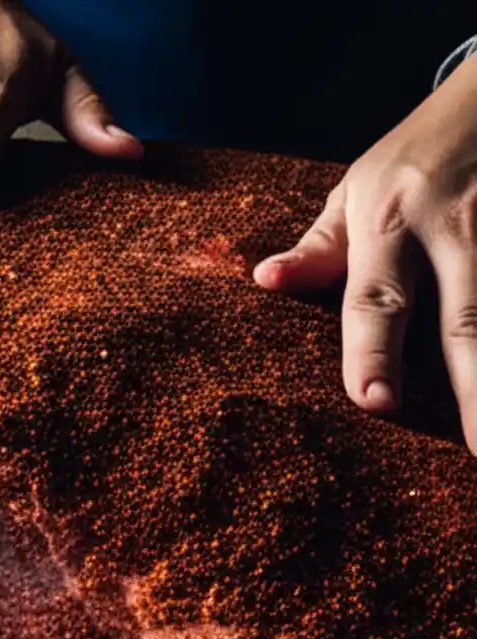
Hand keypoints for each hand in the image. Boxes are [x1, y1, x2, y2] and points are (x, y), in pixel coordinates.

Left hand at [254, 55, 476, 451]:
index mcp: (389, 220)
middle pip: (468, 320)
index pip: (376, 298)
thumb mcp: (359, 186)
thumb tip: (264, 281)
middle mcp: (455, 225)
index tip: (373, 403)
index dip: (372, 351)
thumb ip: (322, 247)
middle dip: (476, 390)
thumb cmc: (418, 154)